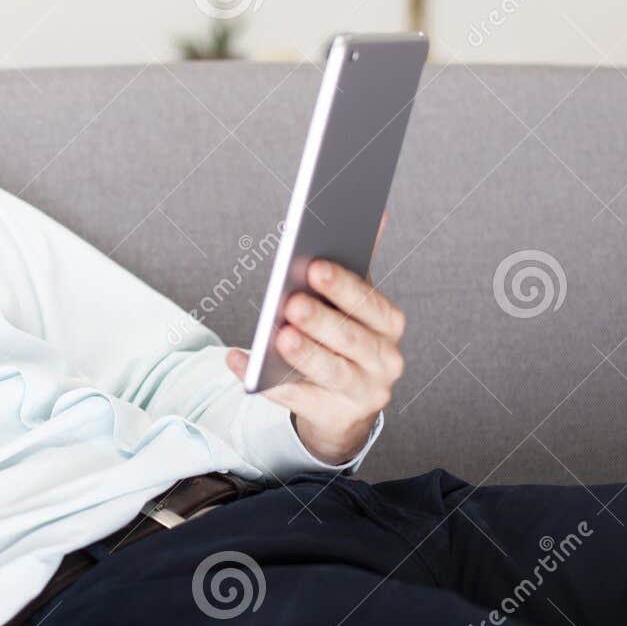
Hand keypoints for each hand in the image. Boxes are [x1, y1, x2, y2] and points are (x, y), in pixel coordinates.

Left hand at [225, 214, 405, 464]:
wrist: (345, 401)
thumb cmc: (343, 335)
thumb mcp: (353, 302)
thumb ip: (357, 261)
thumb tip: (373, 208)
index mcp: (388, 324)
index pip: (371, 304)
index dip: (344, 286)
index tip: (314, 266)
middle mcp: (385, 360)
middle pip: (353, 340)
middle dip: (322, 320)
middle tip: (291, 302)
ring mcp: (364, 393)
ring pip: (332, 372)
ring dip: (304, 354)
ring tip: (277, 336)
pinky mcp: (336, 417)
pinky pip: (297, 399)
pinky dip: (268, 382)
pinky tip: (238, 360)